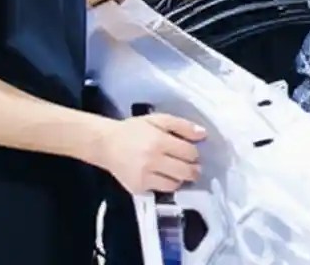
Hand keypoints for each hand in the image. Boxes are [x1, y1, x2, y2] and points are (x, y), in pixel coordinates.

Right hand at [92, 113, 207, 193]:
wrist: (106, 144)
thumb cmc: (134, 130)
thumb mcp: (159, 120)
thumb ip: (183, 126)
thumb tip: (203, 134)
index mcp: (160, 141)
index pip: (190, 153)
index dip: (195, 153)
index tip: (192, 152)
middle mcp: (153, 161)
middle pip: (186, 171)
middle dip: (194, 169)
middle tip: (193, 166)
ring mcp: (145, 176)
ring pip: (175, 184)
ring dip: (181, 178)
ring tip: (178, 171)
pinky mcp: (138, 188)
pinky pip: (161, 190)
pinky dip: (166, 184)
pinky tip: (164, 176)